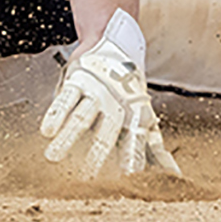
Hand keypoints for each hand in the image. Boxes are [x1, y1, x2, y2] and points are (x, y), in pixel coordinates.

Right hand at [39, 8, 179, 178]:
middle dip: (95, 156)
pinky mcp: (78, 78)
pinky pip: (66, 98)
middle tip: (85, 177)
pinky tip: (47, 131)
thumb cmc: (130, 91)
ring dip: (66, 138)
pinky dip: (56, 114)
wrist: (114, 42)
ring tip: (52, 157)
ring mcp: (96, 91)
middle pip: (105, 135)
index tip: (127, 179)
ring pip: (80, 118)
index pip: (133, 144)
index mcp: (133, 117)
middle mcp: (116, 105)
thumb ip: (152, 146)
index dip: (130, 160)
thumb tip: (174, 173)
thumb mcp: (144, 115)